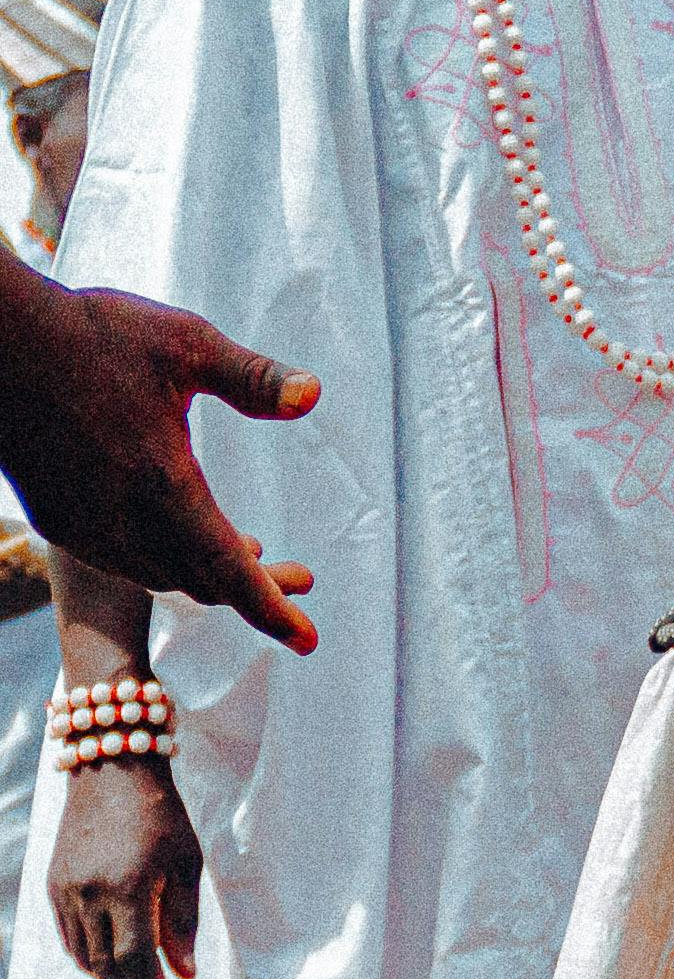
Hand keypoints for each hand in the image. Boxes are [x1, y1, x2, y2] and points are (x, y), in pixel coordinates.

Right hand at [0, 262, 318, 649]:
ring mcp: (81, 522)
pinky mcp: (55, 515)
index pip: (228, 570)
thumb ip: (254, 378)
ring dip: (203, 573)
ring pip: (156, 573)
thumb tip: (314, 396)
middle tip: (300, 584)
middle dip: (251, 590)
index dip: (270, 610)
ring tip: (250, 558)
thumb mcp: (189, 345)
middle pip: (198, 580)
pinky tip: (178, 534)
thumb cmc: (96, 336)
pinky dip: (161, 559)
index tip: (307, 642)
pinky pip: (120, 557)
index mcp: (163, 487)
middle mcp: (120, 519)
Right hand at [49, 759, 202, 978]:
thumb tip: (184, 973)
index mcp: (129, 888)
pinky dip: (89, 959)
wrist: (111, 773)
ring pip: (84, 957)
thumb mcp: (186, 862)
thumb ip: (183, 921)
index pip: (138, 959)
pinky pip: (69, 938)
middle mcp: (89, 895)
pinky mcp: (53, 887)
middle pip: (108, 965)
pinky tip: (112, 965)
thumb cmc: (161, 814)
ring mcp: (65, 892)